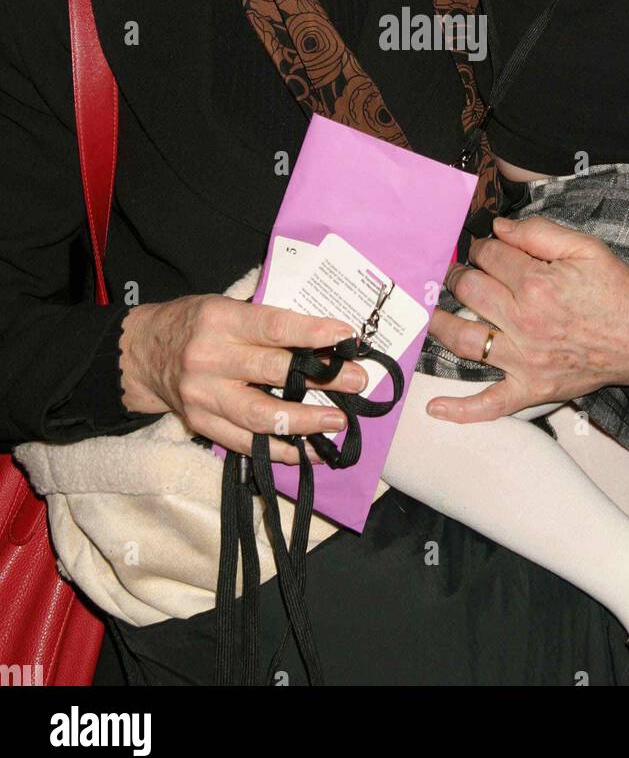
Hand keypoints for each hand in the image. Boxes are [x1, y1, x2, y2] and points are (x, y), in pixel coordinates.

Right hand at [119, 293, 367, 463]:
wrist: (142, 353)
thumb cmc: (194, 323)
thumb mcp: (226, 306)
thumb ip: (266, 322)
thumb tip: (322, 340)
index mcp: (220, 320)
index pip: (273, 326)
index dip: (312, 333)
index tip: (346, 337)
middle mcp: (210, 359)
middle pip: (272, 372)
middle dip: (322, 379)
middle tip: (356, 382)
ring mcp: (204, 396)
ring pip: (260, 416)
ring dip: (304, 421)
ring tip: (337, 421)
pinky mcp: (201, 424)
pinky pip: (245, 443)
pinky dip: (279, 450)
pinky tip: (308, 451)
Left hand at [427, 215, 628, 422]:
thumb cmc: (618, 291)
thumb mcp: (587, 248)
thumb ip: (540, 233)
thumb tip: (499, 227)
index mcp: (537, 284)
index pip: (489, 257)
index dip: (483, 247)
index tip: (486, 248)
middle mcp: (525, 322)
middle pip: (470, 291)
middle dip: (459, 275)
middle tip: (460, 272)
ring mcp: (525, 360)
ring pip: (465, 341)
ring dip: (441, 325)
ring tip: (433, 313)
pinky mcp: (531, 388)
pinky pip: (491, 403)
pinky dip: (462, 409)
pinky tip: (435, 408)